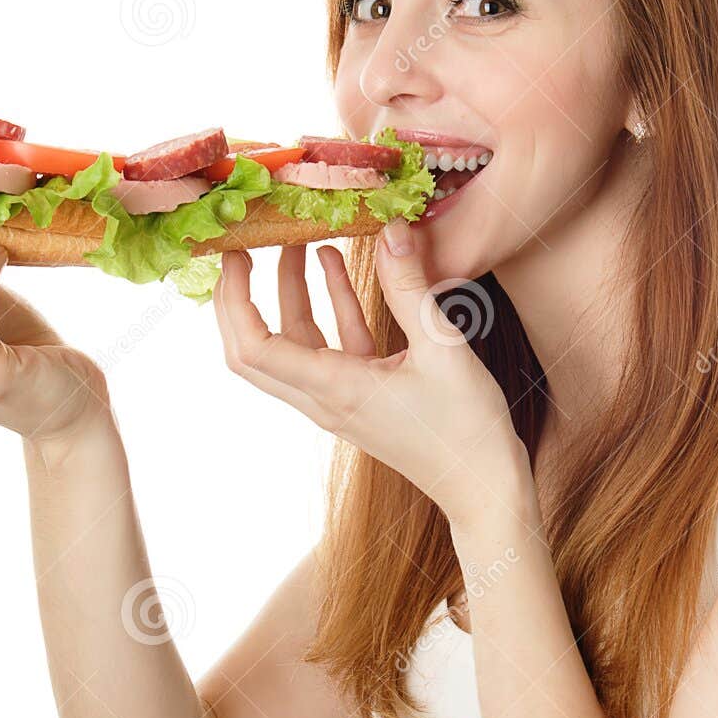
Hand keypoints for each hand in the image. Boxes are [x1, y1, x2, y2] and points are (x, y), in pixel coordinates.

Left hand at [212, 221, 528, 526]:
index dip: (234, 300)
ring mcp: (338, 400)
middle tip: (242, 251)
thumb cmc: (467, 428)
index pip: (255, 348)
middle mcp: (324, 399)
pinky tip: (333, 267)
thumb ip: (410, 288)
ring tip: (299, 243)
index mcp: (334, 389)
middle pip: (253, 351)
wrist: (483, 487)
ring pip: (291, 345)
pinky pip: (327, 348)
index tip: (235, 255)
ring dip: (288, 296)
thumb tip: (391, 231)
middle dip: (240, 299)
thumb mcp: (442, 347)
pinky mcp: (358, 397)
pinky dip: (326, 309)